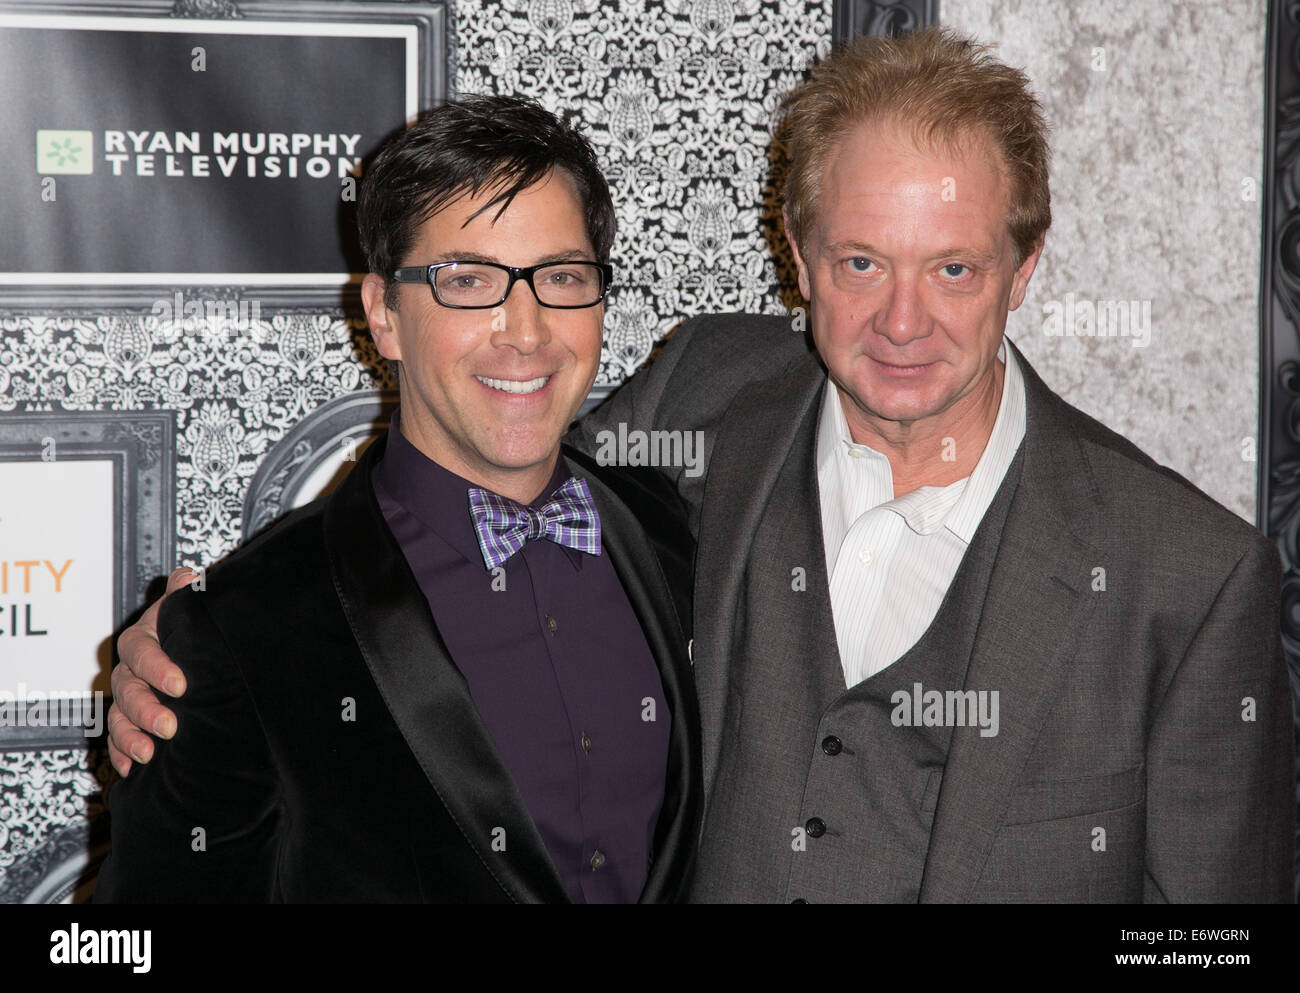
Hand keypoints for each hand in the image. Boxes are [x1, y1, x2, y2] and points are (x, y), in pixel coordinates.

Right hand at [107, 568, 194, 776]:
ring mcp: (126, 697)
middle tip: (170, 727)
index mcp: (144, 639)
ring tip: (149, 754)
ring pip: (118, 717)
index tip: (182, 685)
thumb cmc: (195, 631)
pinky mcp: (129, 721)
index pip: (141, 651)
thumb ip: (189, 594)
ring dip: (130, 737)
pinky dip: (121, 754)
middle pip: (126, 689)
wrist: (200, 652)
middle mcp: (129, 668)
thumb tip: (189, 577)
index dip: (157, 667)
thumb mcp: (192, 612)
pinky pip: (116, 739)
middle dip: (145, 710)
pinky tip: (130, 769)